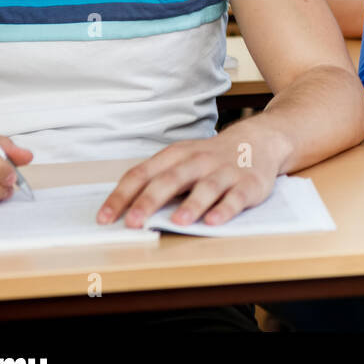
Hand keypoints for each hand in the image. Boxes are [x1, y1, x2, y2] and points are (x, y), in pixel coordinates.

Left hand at [97, 124, 287, 227]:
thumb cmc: (211, 157)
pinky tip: (213, 221)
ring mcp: (225, 172)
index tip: (104, 219)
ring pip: (206, 187)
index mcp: (175, 156)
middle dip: (150, 201)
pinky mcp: (248, 184)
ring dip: (191, 205)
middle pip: (170, 180)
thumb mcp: (182, 160)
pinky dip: (225, 209)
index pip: (142, 174)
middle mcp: (198, 161)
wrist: (259, 140)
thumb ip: (158, 180)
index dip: (122, 196)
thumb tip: (126, 210)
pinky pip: (236, 197)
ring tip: (177, 222)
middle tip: (133, 223)